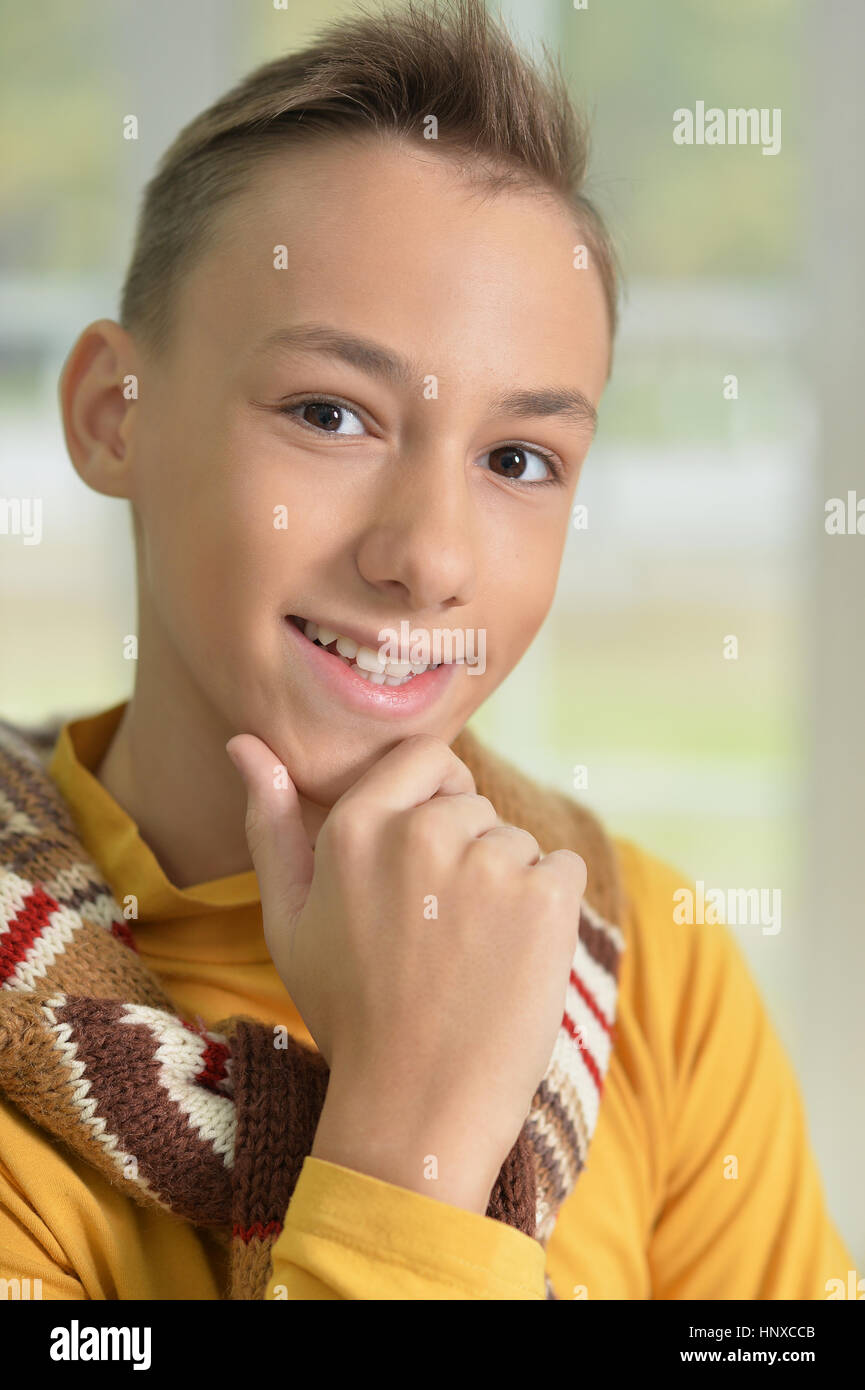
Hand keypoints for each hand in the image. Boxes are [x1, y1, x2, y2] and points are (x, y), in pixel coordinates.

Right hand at [226, 732, 585, 1213]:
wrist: (417, 1110)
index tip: (432, 852)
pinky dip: (549, 910)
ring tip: (472, 957)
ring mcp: (489, 862)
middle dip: (466, 852)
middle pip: (472, 804)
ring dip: (507, 886)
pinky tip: (513, 961)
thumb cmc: (349, 1014)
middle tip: (440, 932)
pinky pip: (562, 870)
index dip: (436, 795)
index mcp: (355, 827)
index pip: (424, 757)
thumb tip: (244, 742)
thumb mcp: (289, 919)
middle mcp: (422, 831)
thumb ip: (271, 824)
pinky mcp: (546, 897)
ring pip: (517, 842)